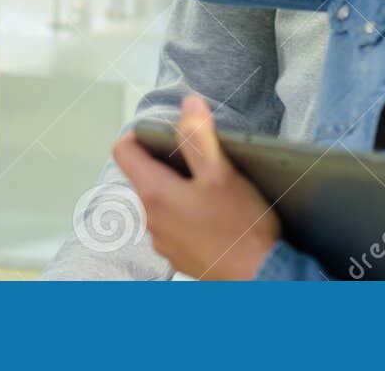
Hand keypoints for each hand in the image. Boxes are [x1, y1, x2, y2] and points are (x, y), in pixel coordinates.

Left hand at [112, 94, 281, 279]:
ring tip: (213, 189)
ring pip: (162, 201)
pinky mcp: (181, 256)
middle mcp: (152, 220)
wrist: (261, 280)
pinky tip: (218, 216)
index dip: (139, 133)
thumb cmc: (241, 228)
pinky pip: (176, 225)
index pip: (123, 151)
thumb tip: (187, 104)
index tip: (164, 131)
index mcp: (154, 194)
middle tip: (201, 158)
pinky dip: (190, 214)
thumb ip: (199, 135)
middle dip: (168, 161)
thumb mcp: (221, 172)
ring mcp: (165, 242)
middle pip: (145, 176)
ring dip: (181, 189)